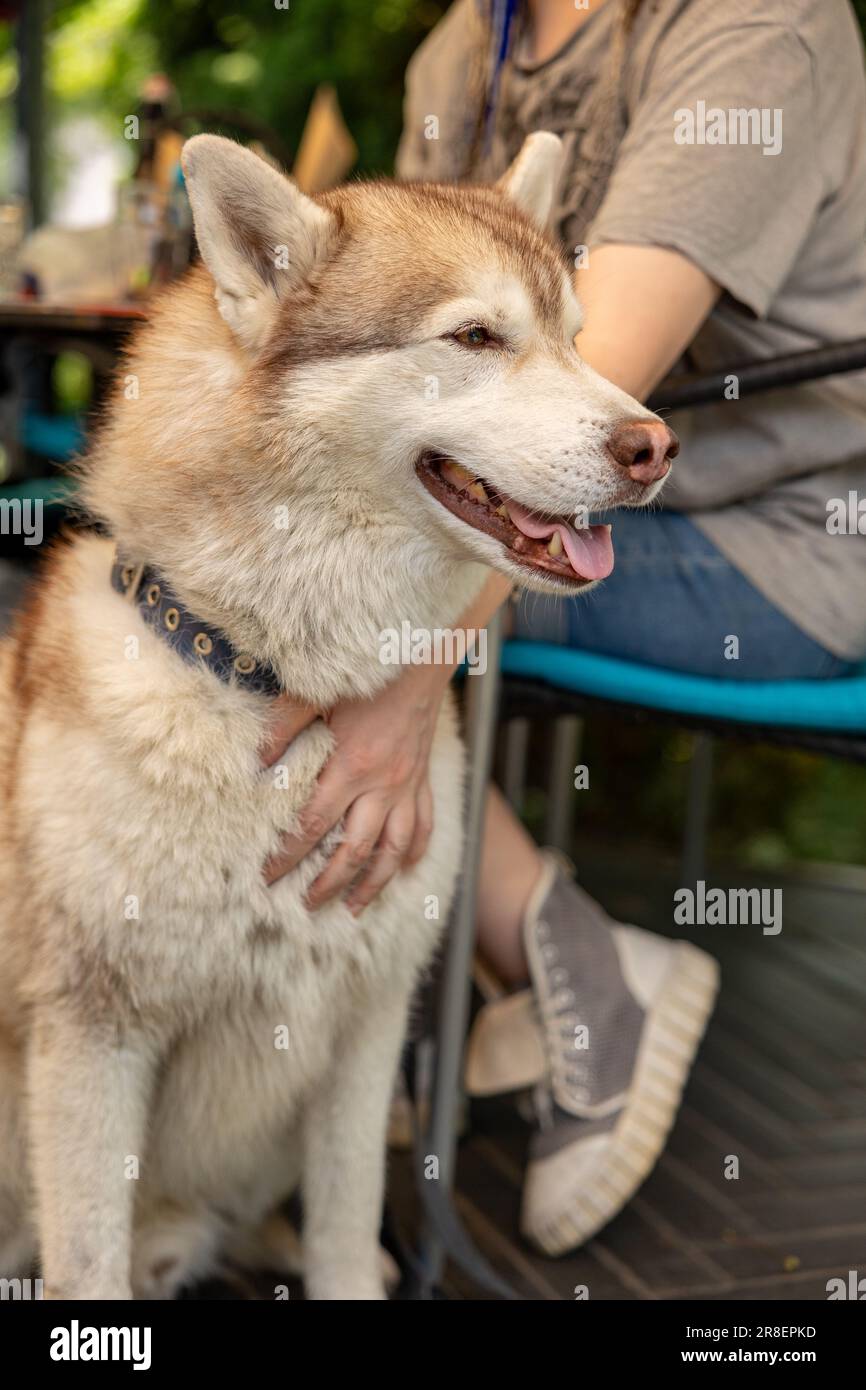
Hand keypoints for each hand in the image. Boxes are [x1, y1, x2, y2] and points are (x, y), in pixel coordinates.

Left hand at [263, 663, 447, 914]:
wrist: (420, 654)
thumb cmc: (364, 673)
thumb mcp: (312, 695)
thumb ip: (281, 729)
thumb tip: (253, 766)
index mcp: (350, 767)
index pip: (311, 826)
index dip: (287, 857)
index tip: (266, 878)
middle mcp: (382, 785)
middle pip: (353, 850)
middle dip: (329, 883)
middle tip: (307, 907)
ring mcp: (407, 785)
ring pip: (393, 849)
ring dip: (374, 883)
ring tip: (355, 909)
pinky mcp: (423, 777)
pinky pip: (423, 824)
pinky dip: (414, 852)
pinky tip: (405, 869)